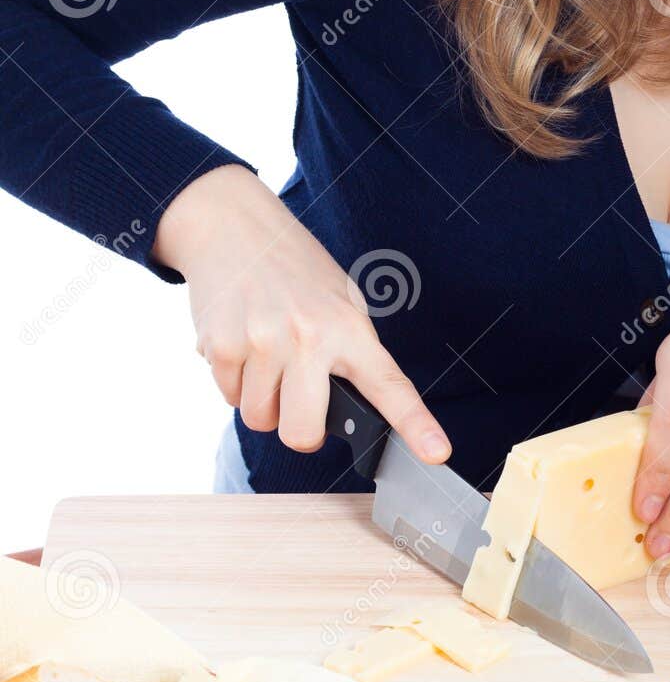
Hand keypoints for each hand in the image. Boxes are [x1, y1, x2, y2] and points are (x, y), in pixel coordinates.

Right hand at [152, 165, 451, 462]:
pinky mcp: (221, 346)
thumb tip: (355, 410)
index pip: (389, 385)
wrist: (233, 228)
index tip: (437, 454)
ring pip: (259, 419)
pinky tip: (242, 344)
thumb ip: (349, 352)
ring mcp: (261, 343)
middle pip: (302, 432)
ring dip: (262, 401)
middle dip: (300, 430)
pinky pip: (229, 397)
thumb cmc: (294, 270)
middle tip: (299, 401)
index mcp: (348, 327)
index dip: (416, 426)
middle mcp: (307, 337)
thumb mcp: (340, 301)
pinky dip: (235, 382)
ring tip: (267, 357)